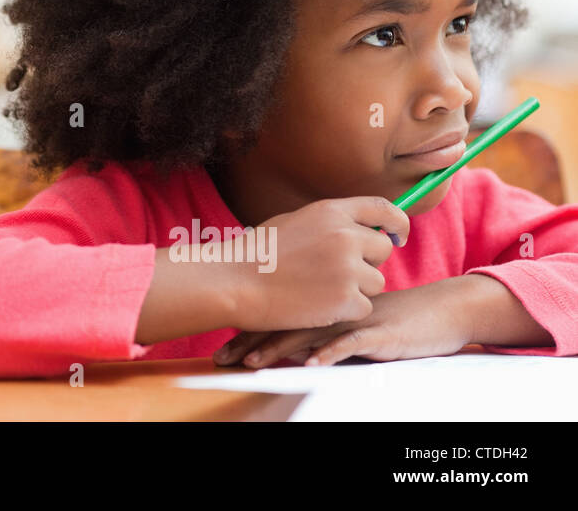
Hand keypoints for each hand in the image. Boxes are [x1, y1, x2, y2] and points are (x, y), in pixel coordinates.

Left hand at [214, 278, 475, 367]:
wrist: (440, 309)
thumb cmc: (393, 314)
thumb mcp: (350, 318)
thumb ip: (320, 324)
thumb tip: (285, 341)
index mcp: (321, 298)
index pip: (277, 313)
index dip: (247, 330)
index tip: (220, 348)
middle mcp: (331, 306)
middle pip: (283, 323)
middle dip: (249, 343)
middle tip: (221, 358)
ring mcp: (354, 319)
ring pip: (309, 332)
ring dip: (278, 349)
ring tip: (251, 363)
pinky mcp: (378, 333)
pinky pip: (350, 344)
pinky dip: (329, 354)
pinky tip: (309, 364)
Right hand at [227, 196, 409, 333]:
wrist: (235, 282)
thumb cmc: (257, 254)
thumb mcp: (295, 221)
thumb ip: (330, 223)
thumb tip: (361, 227)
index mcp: (331, 212)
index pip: (384, 209)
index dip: (397, 224)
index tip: (397, 236)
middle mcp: (345, 236)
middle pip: (383, 249)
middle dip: (368, 262)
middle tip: (339, 273)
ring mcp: (348, 268)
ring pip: (376, 281)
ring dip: (356, 289)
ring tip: (318, 290)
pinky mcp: (347, 299)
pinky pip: (364, 307)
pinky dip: (345, 311)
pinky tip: (316, 305)